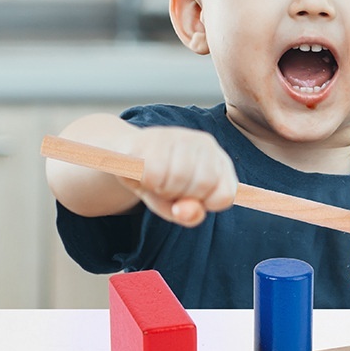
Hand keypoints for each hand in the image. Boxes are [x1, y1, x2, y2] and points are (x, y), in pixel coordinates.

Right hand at [121, 126, 237, 227]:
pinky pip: (153, 172)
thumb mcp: (177, 205)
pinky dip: (144, 181)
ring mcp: (180, 136)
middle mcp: (205, 143)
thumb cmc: (159, 183)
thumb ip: (189, 215)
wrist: (124, 155)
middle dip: (180, 195)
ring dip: (160, 188)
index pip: (225, 195)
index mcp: (219, 162)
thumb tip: (188, 212)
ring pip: (178, 177)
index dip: (204, 205)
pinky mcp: (152, 136)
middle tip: (166, 187)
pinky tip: (141, 171)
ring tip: (154, 178)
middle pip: (203, 184)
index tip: (188, 198)